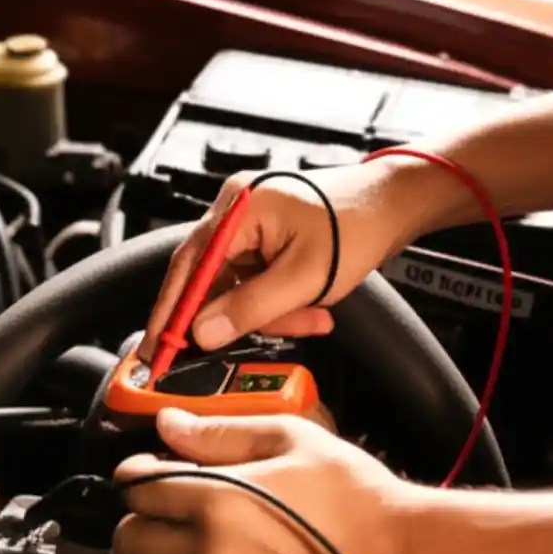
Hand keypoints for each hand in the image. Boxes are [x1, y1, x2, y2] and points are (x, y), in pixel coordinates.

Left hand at [112, 408, 420, 553]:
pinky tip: (230, 546)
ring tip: (204, 519)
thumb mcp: (286, 437)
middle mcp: (208, 551)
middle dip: (141, 512)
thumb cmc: (350, 492)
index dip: (138, 469)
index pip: (136, 487)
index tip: (151, 462)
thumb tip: (170, 423)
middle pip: (130, 538)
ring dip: (165, 543)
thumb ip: (218, 431)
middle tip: (169, 494)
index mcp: (214, 500)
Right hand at [137, 158, 443, 358]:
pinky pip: (254, 280)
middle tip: (241, 346)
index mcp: (238, 207)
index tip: (158, 350)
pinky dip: (277, 302)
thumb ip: (250, 308)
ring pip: (236, 286)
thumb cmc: (358, 225)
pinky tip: (308, 309)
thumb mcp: (304, 278)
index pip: (188, 268)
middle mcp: (235, 209)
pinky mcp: (264, 236)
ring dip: (268, 313)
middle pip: (209, 280)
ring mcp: (248, 222)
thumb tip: (203, 333)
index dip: (171, 313)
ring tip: (309, 318)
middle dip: (237, 317)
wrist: (395, 203)